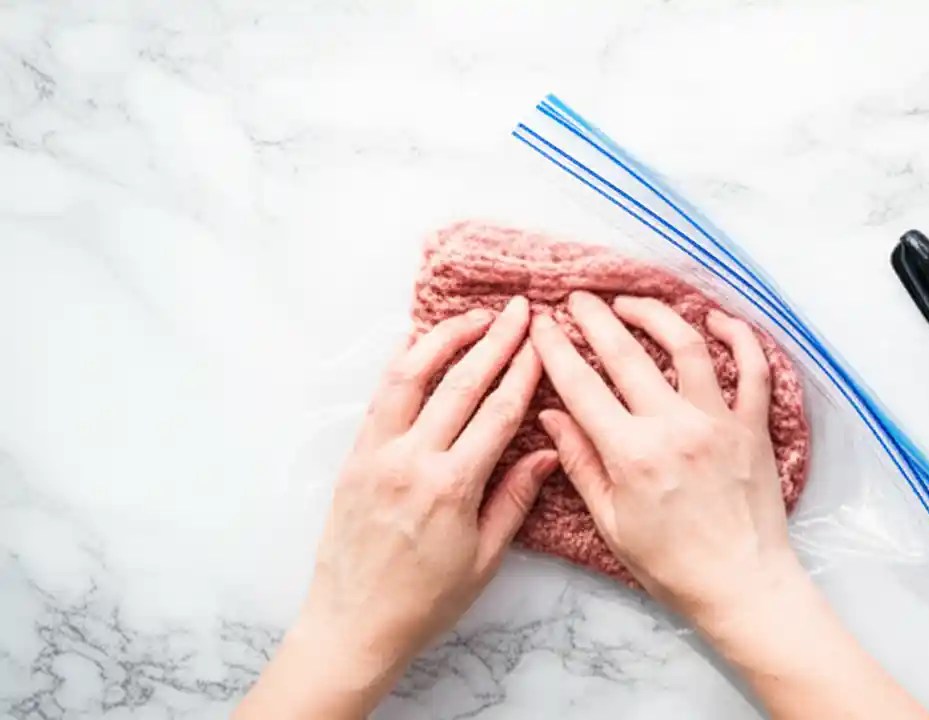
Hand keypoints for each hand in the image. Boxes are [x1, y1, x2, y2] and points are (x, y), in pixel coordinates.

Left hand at [237, 297, 557, 719]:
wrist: (354, 626)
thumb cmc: (426, 603)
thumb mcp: (485, 559)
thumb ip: (514, 499)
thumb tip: (547, 452)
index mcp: (452, 487)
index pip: (497, 412)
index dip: (522, 371)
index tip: (539, 341)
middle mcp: (412, 461)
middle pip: (460, 384)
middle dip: (493, 340)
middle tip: (517, 310)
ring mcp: (377, 456)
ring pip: (410, 378)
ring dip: (443, 340)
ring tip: (471, 317)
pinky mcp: (354, 459)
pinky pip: (380, 400)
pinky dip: (401, 367)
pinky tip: (418, 346)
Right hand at [530, 291, 799, 622]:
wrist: (742, 586)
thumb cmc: (672, 566)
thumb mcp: (611, 523)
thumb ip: (581, 464)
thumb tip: (551, 416)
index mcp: (631, 454)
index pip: (582, 386)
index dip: (556, 349)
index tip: (542, 325)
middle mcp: (674, 428)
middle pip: (627, 353)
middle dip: (596, 318)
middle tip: (579, 299)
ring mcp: (718, 422)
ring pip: (687, 346)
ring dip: (656, 314)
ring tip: (632, 303)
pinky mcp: (753, 427)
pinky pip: (752, 370)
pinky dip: (738, 337)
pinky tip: (716, 319)